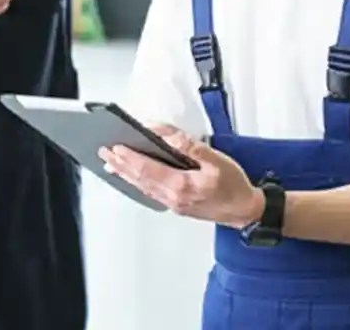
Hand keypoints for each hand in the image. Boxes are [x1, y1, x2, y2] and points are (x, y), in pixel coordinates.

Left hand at [99, 124, 263, 228]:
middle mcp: (173, 197)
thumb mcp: (216, 160)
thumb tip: (167, 137)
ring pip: (142, 187)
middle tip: (104, 152)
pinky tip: (132, 179)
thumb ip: (189, 147)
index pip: (147, 169)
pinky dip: (137, 183)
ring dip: (125, 174)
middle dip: (120, 164)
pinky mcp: (176, 205)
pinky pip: (150, 193)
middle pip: (140, 179)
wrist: (245, 211)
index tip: (116, 146)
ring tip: (111, 164)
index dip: (130, 157)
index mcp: (181, 185)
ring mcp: (173, 204)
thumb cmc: (234, 186)